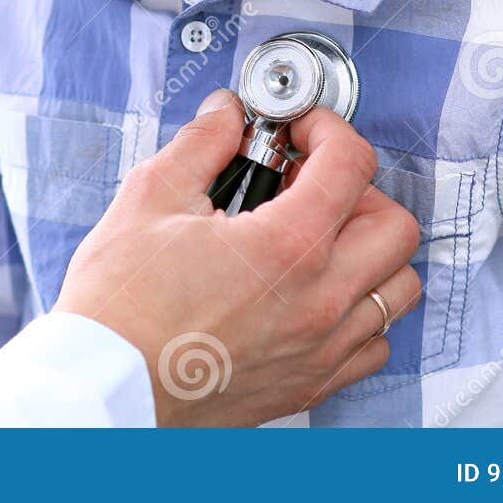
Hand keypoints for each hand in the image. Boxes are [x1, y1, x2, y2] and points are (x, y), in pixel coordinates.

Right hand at [53, 88, 421, 425]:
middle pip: (395, 226)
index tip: (300, 130)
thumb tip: (226, 116)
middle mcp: (319, 302)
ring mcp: (320, 349)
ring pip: (396, 289)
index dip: (327, 129)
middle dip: (359, 189)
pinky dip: (359, 311)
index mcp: (286, 247)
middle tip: (310, 182)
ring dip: (368, 251)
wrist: (107, 387)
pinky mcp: (309, 385)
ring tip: (317, 237)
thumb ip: (202, 144)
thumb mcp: (151, 197)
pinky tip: (313, 294)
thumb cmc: (121, 307)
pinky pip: (373, 344)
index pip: (352, 164)